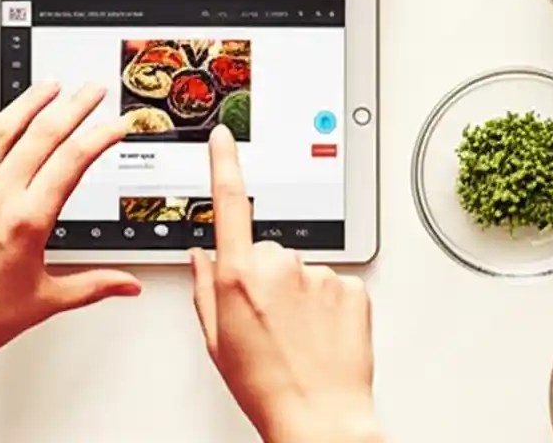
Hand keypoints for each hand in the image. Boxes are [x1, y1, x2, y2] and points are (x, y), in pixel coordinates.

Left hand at [0, 82, 141, 376]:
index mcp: (27, 222)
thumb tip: (128, 284)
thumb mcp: (46, 301)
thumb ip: (94, 285)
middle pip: (42, 136)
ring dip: (26, 104)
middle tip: (90, 91)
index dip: (100, 136)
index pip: (74, 162)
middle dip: (73, 106)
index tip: (115, 125)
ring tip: (48, 87)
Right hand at [190, 127, 381, 442]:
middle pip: (268, 251)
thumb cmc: (265, 386)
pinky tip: (321, 335)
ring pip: (302, 270)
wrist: (320, 418)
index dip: (224, 163)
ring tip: (298, 336)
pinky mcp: (352, 286)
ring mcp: (319, 274)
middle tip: (268, 322)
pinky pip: (333, 284)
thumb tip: (201, 258)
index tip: (223, 137)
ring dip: (299, 294)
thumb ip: (205, 290)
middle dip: (266, 277)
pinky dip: (327, 305)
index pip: (230, 202)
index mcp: (240, 276)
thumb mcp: (216, 341)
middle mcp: (280, 266)